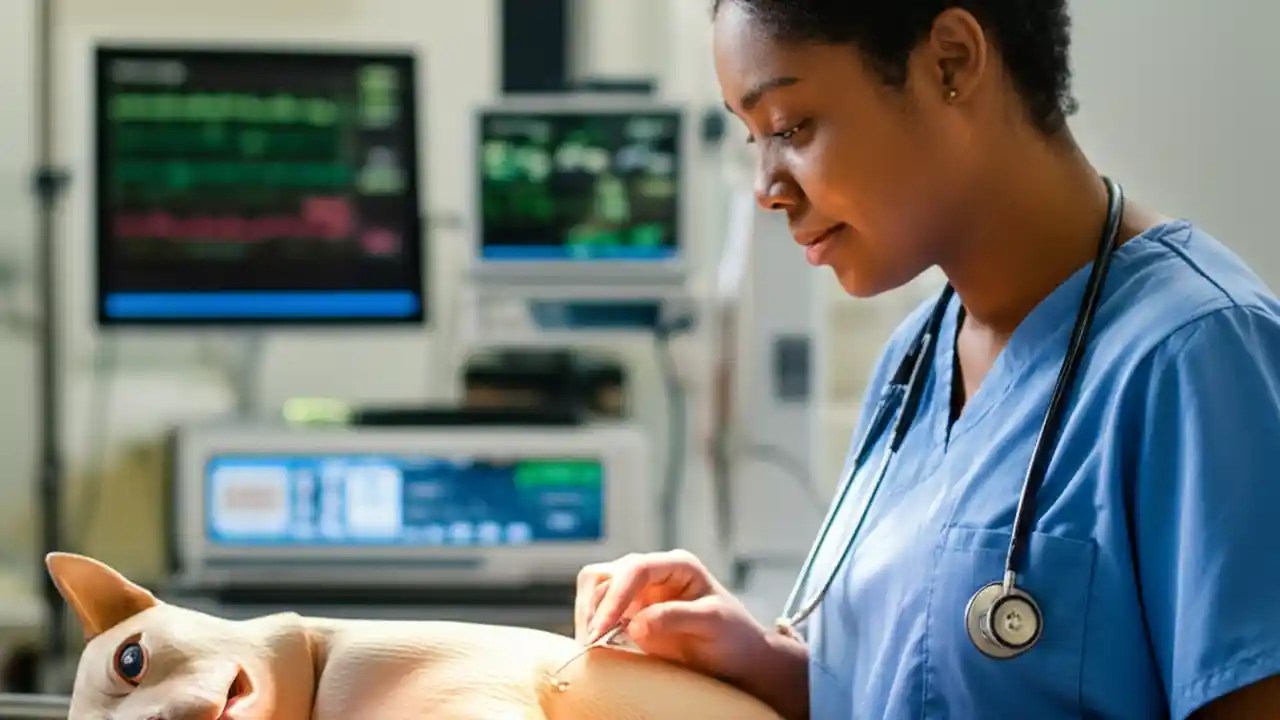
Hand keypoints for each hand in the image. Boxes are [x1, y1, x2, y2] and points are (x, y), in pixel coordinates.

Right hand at [574, 549, 807, 718]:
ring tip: (591, 646)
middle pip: (606, 574)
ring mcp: (638, 593)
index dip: (616, 597)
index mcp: (677, 566)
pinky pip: (598, 613)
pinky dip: (592, 627)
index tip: (603, 629)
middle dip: (594, 606)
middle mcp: (653, 573)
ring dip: (587, 616)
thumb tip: (634, 624)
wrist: (738, 658)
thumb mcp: (712, 624)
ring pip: (595, 591)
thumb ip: (675, 618)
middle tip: (591, 641)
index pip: (636, 569)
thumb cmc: (733, 636)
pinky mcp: (629, 613)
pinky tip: (596, 647)